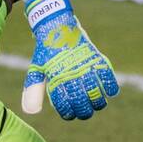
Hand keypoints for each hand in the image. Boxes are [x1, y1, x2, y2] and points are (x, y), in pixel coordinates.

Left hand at [21, 0, 118, 120]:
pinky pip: (109, 79)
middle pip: (82, 104)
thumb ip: (34, 90)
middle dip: (84, 112)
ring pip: (97, 96)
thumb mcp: (36, 69)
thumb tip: (31, 112)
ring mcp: (86, 68)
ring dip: (98, 103)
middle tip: (84, 112)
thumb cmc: (47, 52)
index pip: (65, 106)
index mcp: (56, 80)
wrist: (57, 27)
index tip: (70, 114)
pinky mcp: (97, 60)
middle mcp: (71, 75)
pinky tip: (108, 92)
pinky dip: (111, 88)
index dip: (68, 114)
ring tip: (96, 104)